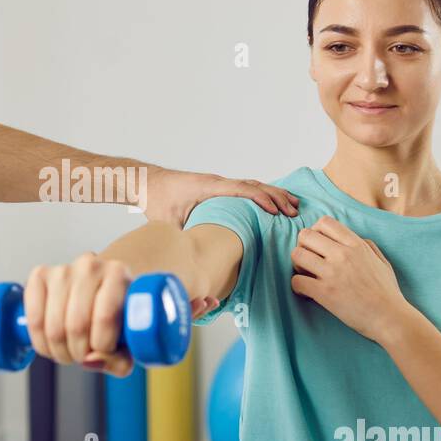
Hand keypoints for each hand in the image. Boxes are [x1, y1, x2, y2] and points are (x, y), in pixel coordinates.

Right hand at [24, 252, 218, 376]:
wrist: (102, 286)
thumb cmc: (118, 315)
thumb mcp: (129, 340)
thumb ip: (118, 360)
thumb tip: (89, 361)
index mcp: (118, 274)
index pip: (105, 318)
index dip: (102, 347)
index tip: (103, 351)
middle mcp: (90, 265)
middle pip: (76, 325)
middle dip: (78, 353)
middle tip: (83, 356)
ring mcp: (62, 270)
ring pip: (53, 327)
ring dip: (58, 351)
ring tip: (68, 351)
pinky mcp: (39, 276)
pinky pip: (33, 319)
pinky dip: (39, 340)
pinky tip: (49, 343)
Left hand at [142, 167, 299, 226]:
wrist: (145, 182)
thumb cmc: (155, 199)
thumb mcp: (167, 222)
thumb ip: (182, 237)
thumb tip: (193, 258)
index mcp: (208, 187)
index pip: (242, 189)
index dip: (261, 200)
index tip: (277, 212)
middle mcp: (216, 182)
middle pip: (253, 185)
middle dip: (276, 197)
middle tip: (294, 211)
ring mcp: (218, 184)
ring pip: (251, 185)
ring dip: (272, 194)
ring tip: (291, 205)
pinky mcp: (216, 188)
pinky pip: (243, 189)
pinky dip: (260, 195)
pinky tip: (270, 203)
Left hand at [289, 216, 409, 344]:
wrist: (390, 318)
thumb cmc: (387, 292)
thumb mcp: (381, 261)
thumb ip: (367, 246)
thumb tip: (355, 238)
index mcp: (356, 244)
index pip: (324, 222)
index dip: (316, 232)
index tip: (319, 246)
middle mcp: (342, 254)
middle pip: (305, 235)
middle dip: (303, 247)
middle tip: (309, 262)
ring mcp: (332, 272)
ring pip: (296, 255)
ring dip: (298, 266)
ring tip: (307, 276)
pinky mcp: (324, 292)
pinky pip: (296, 281)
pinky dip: (298, 287)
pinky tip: (308, 293)